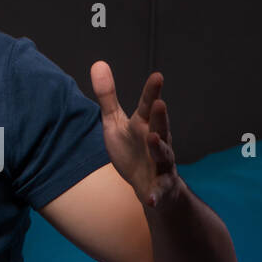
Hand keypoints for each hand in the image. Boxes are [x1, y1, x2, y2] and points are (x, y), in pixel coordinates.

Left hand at [90, 61, 183, 208]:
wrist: (148, 185)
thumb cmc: (131, 149)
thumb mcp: (115, 123)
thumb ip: (108, 96)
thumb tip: (97, 63)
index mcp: (145, 125)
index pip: (148, 106)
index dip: (152, 92)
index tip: (157, 76)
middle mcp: (157, 142)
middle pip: (160, 127)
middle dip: (161, 117)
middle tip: (160, 103)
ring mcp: (161, 165)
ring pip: (164, 156)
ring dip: (160, 147)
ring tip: (153, 138)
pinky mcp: (158, 188)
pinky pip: (158, 192)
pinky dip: (155, 195)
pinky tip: (149, 198)